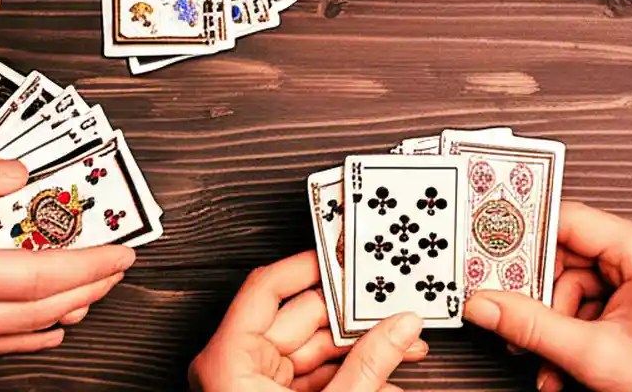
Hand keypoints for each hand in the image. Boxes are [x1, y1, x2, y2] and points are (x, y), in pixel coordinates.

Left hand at [188, 251, 428, 391]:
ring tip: (404, 342)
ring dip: (359, 347)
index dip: (310, 265)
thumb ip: (370, 364)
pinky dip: (350, 376)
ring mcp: (251, 390)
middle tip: (390, 302)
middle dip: (352, 315)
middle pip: (298, 319)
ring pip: (311, 351)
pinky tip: (387, 374)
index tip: (344, 253)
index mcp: (228, 359)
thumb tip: (400, 327)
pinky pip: (312, 380)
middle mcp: (233, 369)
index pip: (268, 287)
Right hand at [463, 202, 631, 391]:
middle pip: (568, 258)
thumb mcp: (595, 355)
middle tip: (514, 321)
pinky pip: (594, 301)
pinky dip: (576, 331)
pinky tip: (568, 362)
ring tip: (550, 362)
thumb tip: (487, 304)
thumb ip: (531, 326)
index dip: (523, 238)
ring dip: (556, 326)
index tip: (490, 252)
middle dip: (541, 302)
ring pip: (576, 286)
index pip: (568, 220)